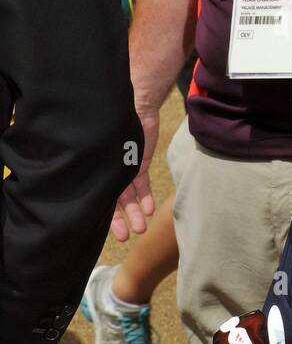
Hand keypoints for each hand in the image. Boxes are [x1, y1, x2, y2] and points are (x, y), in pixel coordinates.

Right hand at [109, 102, 157, 241]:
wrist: (135, 106)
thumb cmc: (112, 125)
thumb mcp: (105, 147)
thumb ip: (102, 164)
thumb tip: (91, 180)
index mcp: (98, 170)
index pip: (100, 199)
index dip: (106, 217)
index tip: (113, 233)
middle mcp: (110, 173)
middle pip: (116, 202)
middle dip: (121, 220)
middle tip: (127, 237)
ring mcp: (126, 170)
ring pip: (131, 197)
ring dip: (135, 213)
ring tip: (141, 228)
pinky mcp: (139, 164)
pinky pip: (142, 185)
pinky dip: (146, 197)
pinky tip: (148, 210)